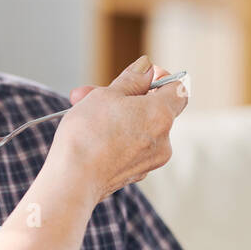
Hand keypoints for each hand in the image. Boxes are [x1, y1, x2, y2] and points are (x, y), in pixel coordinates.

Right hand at [51, 57, 188, 203]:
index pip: (178, 88)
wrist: (72, 181)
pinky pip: (131, 149)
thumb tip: (147, 68)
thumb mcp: (107, 95)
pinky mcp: (134, 175)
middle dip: (125, 99)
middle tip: (94, 93)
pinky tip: (92, 140)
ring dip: (117, 119)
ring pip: (139, 130)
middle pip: (153, 110)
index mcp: (161, 115)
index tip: (138, 78)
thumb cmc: (87, 135)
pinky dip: (116, 140)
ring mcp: (150, 161)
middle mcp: (163, 140)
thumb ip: (131, 79)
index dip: (160, 79)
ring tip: (86, 116)